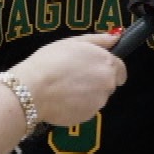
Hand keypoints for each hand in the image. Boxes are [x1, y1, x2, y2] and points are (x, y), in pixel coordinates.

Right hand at [5, 34, 127, 127]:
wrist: (33, 89)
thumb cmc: (50, 61)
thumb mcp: (73, 42)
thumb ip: (99, 40)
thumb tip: (116, 37)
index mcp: (106, 63)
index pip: (121, 70)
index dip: (107, 68)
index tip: (92, 69)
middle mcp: (107, 83)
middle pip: (108, 84)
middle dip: (95, 81)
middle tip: (73, 76)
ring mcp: (98, 102)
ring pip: (97, 97)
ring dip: (86, 94)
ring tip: (64, 87)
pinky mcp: (88, 116)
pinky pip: (86, 109)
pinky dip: (77, 105)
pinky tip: (62, 99)